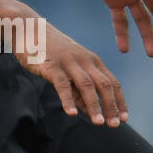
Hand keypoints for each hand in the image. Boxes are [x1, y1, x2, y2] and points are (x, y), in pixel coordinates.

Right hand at [12, 20, 127, 125]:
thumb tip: (90, 111)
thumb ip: (79, 89)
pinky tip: (71, 113)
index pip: (112, 83)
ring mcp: (69, 62)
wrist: (29, 27)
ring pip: (86, 85)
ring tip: (99, 123)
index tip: (124, 119)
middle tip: (115, 125)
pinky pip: (62, 84)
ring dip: (94, 105)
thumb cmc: (50, 51)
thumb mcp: (69, 68)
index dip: (119, 101)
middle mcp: (84, 60)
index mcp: (92, 61)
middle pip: (104, 84)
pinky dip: (68, 99)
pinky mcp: (52, 65)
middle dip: (111, 106)